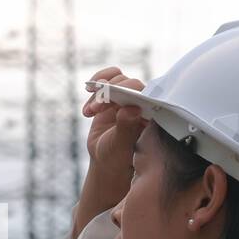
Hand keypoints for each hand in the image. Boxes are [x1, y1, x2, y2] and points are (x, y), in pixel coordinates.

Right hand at [83, 66, 147, 193]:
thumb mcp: (121, 146)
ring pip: (116, 79)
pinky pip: (106, 78)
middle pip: (130, 83)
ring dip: (99, 92)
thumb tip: (132, 109)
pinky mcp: (115, 94)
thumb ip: (126, 128)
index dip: (127, 92)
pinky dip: (94, 87)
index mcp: (152, 113)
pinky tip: (87, 106)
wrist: (107, 160)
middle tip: (95, 109)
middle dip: (110, 93)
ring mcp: (128, 97)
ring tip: (90, 111)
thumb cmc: (118, 157)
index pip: (145, 94)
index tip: (110, 102)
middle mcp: (143, 102)